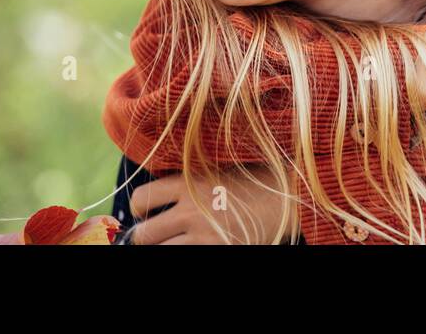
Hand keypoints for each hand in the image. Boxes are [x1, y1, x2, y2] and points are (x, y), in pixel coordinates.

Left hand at [125, 163, 292, 243]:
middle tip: (153, 235)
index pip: (141, 198)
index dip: (139, 209)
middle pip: (143, 234)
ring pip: (159, 251)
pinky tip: (192, 246)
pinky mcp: (216, 250)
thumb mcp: (216, 166)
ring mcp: (202, 234)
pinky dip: (180, 253)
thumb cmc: (254, 178)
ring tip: (172, 242)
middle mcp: (190, 209)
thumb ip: (188, 177)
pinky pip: (182, 258)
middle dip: (144, 237)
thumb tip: (160, 190)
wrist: (286, 194)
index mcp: (187, 182)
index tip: (146, 213)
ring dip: (161, 248)